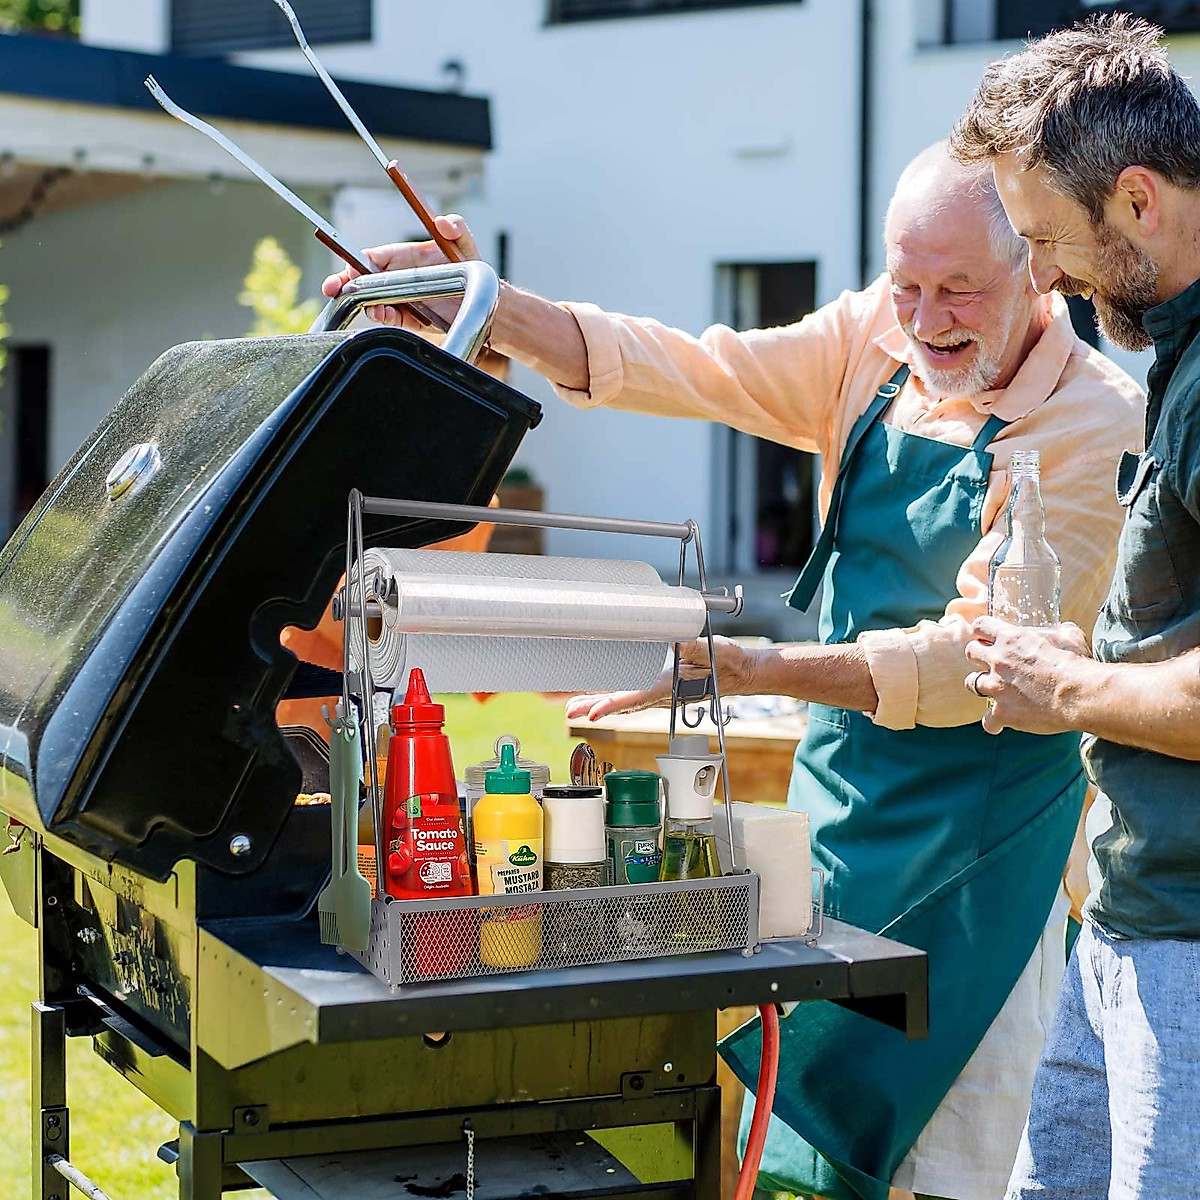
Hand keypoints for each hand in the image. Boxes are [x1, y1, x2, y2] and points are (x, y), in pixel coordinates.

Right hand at [320, 214, 480, 326]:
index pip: (372, 257)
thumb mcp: (466, 244)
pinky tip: (381, 313)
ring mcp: (402, 297)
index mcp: (404, 256)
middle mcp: (399, 277)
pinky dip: (383, 315)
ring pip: (372, 299)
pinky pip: (390, 317)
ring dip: (364, 302)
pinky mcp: (410, 317)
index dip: (357, 262)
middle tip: (332, 288)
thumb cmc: (471, 268)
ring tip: (368, 305)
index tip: (351, 269)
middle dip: (344, 283)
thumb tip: (443, 221)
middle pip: (363, 279)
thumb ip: (457, 228)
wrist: (485, 301)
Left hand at [565, 637, 760, 721]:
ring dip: (596, 704)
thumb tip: (678, 643)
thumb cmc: (728, 662)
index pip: (636, 698)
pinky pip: (629, 695)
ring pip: (622, 701)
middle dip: (593, 708)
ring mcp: (658, 692)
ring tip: (571, 708)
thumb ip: (694, 649)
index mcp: (670, 687)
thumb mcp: (713, 651)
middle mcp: (660, 693)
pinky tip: (594, 698)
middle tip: (569, 712)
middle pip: (621, 704)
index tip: (592, 713)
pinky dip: (609, 698)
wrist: (740, 672)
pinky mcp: (658, 687)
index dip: (612, 706)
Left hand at [964, 617, 1089, 734]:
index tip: (987, 638)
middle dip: (979, 657)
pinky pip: (987, 720)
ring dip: (982, 686)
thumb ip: (1062, 631)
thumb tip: (1066, 629)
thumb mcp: (1070, 638)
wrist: (1079, 695)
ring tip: (995, 691)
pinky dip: (994, 723)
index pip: (981, 626)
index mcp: (1012, 639)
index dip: (983, 632)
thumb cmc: (1076, 666)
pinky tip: (1002, 723)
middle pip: (970, 652)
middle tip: (992, 664)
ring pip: (971, 683)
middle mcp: (998, 661)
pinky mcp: (1001, 712)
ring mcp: (996, 687)